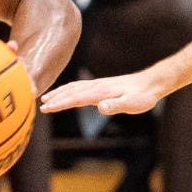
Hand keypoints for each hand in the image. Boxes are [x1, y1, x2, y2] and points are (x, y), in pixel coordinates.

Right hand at [39, 68, 167, 116]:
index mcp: (101, 92)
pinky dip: (68, 89)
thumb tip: (101, 107)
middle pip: (71, 91)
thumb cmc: (143, 97)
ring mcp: (98, 84)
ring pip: (74, 88)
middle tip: (40, 106)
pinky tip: (65, 93)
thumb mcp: (133, 104)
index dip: (60, 103)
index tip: (47, 108)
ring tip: (45, 98)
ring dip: (59, 92)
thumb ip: (116, 105)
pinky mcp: (101, 85)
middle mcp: (97, 86)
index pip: (76, 98)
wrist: (151, 83)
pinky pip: (79, 86)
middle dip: (55, 98)